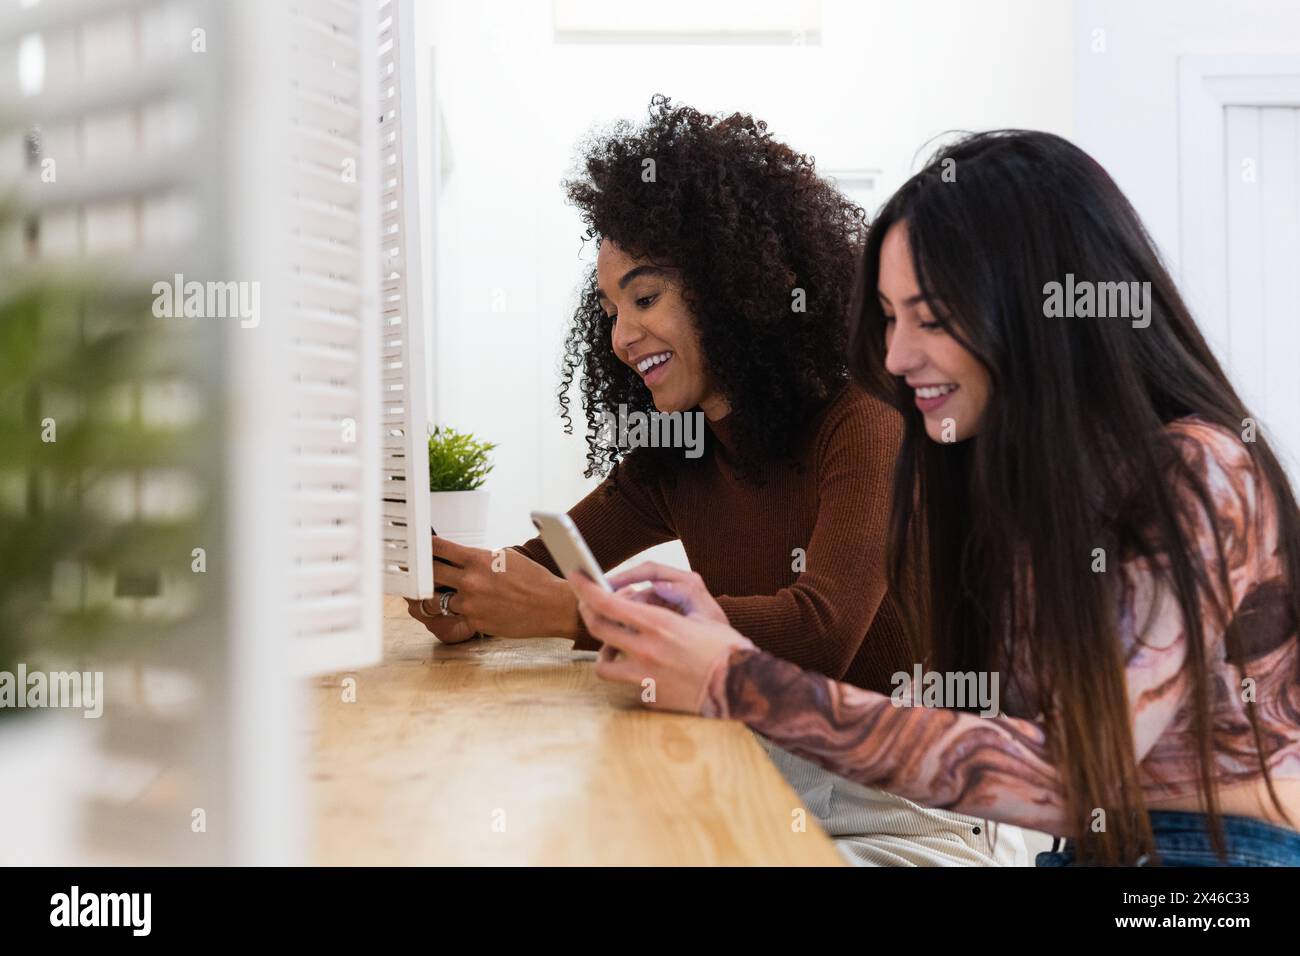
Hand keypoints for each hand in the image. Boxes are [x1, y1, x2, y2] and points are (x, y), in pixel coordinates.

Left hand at [410, 535, 579, 638]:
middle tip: (415, 568)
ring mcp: (470, 604)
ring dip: (431, 595)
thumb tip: (463, 558)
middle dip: (421, 570)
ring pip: (434, 599)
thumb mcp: (506, 557)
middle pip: (430, 573)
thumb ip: (481, 557)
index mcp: (478, 560)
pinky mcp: (475, 622)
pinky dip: (450, 614)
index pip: (439, 548)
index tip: (419, 546)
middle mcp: (470, 581)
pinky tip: (449, 611)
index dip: (425, 546)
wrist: (550, 605)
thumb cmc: (533, 579)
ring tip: (429, 592)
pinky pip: (452, 618)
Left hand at [568, 571, 753, 713]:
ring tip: (612, 647)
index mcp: (659, 625)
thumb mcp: (702, 614)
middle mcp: (646, 651)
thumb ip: (672, 600)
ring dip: (603, 652)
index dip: (585, 587)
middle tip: (587, 605)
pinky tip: (641, 671)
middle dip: (586, 611)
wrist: (742, 689)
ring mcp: (644, 679)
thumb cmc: (727, 648)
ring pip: (603, 665)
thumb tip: (651, 588)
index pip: (607, 603)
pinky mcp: (649, 699)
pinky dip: (629, 675)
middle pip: (597, 628)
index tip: (576, 576)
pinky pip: (627, 685)